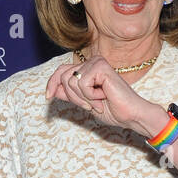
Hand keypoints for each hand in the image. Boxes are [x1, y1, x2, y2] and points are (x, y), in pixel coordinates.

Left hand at [46, 57, 162, 137]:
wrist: (130, 115)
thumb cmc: (112, 111)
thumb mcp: (85, 104)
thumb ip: (70, 95)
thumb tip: (53, 90)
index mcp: (87, 68)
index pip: (61, 70)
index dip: (51, 83)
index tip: (47, 97)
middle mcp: (91, 62)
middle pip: (63, 76)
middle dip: (73, 97)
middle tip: (89, 106)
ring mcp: (96, 62)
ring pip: (70, 81)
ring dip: (83, 98)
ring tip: (98, 102)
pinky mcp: (100, 66)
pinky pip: (82, 83)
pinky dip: (90, 96)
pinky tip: (104, 96)